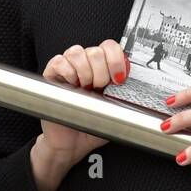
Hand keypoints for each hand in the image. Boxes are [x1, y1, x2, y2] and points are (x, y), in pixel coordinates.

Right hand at [38, 39, 127, 163]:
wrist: (71, 143)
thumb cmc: (92, 125)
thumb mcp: (116, 111)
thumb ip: (126, 97)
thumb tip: (139, 89)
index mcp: (102, 68)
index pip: (110, 47)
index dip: (116, 59)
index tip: (119, 78)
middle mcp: (85, 64)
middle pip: (95, 51)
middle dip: (101, 72)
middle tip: (99, 89)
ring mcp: (68, 67)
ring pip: (77, 52)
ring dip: (85, 72)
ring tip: (85, 89)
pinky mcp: (51, 74)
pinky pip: (59, 61)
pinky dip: (68, 72)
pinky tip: (72, 85)